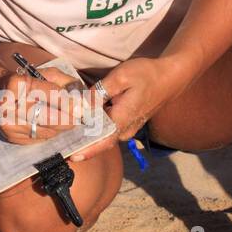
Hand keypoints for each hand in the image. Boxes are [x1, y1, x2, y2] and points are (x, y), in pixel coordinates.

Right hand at [0, 66, 83, 145]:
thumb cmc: (27, 83)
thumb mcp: (46, 75)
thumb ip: (68, 84)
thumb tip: (87, 104)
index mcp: (18, 84)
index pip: (51, 95)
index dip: (70, 104)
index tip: (82, 109)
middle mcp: (9, 105)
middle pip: (49, 118)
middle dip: (68, 120)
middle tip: (77, 119)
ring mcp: (8, 123)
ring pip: (46, 132)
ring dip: (59, 129)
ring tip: (63, 122)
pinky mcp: (10, 136)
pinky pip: (38, 139)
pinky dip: (48, 134)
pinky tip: (48, 127)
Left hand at [72, 56, 195, 161]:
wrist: (170, 77)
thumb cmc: (146, 75)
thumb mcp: (121, 77)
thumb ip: (100, 92)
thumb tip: (81, 104)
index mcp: (122, 119)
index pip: (102, 141)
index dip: (86, 150)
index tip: (70, 156)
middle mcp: (125, 129)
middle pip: (101, 142)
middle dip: (82, 146)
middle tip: (61, 147)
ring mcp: (128, 128)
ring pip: (105, 137)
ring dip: (89, 139)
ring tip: (67, 138)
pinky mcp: (129, 123)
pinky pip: (110, 131)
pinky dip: (97, 131)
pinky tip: (83, 126)